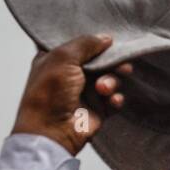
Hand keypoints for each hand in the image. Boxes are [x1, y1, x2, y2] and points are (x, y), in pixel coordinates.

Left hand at [11, 34, 132, 156]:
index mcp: (56, 59)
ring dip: (111, 81)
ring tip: (103, 89)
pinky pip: (115, 98)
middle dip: (112, 61)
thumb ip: (86, 43)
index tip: (108, 37)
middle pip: (100, 59)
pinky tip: (111, 100)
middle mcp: (71, 74)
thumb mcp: (63, 58)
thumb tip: (106, 38)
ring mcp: (86, 92)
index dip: (93, 40)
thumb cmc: (49, 93)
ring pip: (111, 77)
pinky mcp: (98, 109)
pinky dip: (116, 98)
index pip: (79, 43)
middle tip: (120, 63)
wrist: (51, 132)